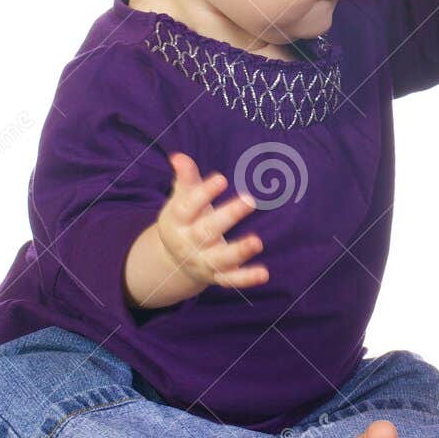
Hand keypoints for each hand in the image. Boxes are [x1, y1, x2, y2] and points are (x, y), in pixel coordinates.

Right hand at [155, 152, 268, 289]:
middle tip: (250, 200)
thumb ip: (184, 179)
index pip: (188, 207)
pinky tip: (264, 274)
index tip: (222, 178)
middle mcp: (189, 243)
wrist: (174, 261)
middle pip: (207, 231)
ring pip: (221, 258)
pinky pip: (231, 280)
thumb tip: (178, 157)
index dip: (204, 193)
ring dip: (239, 251)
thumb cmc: (184, 220)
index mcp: (178, 221)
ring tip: (257, 242)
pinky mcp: (217, 277)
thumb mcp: (180, 199)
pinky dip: (246, 278)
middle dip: (229, 216)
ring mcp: (203, 262)